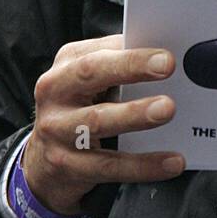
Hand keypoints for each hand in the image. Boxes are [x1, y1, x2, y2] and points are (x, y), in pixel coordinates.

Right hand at [22, 34, 184, 215]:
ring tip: (168, 110)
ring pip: (98, 121)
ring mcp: (57, 131)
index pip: (98, 51)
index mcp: (66, 65)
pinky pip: (109, 166)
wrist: (44, 160)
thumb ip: (121, 66)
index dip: (131, 52)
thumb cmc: (80, 108)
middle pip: (91, 74)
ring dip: (135, 114)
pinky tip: (172, 162)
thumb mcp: (92, 82)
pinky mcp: (67, 165)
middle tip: (168, 66)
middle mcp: (55, 94)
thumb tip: (167, 60)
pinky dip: (143, 165)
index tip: (165, 54)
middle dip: (131, 67)